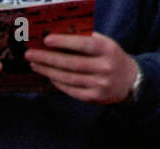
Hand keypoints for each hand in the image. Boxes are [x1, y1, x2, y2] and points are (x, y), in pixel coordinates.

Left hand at [24, 32, 138, 104]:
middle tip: (30, 54)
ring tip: (34, 64)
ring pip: (67, 78)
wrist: (128, 80)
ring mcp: (99, 84)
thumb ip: (85, 41)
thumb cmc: (109, 58)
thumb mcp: (104, 45)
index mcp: (108, 49)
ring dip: (47, 71)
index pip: (84, 45)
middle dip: (47, 58)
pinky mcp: (93, 97)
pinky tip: (47, 75)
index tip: (46, 40)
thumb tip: (56, 39)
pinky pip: (69, 89)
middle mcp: (105, 67)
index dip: (65, 42)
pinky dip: (56, 82)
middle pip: (71, 63)